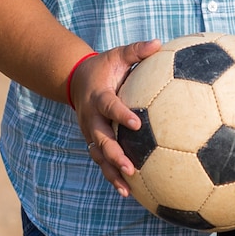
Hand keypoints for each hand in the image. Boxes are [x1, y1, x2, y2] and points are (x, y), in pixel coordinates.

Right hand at [71, 40, 163, 195]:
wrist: (75, 80)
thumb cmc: (104, 67)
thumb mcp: (117, 55)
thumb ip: (136, 51)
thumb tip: (159, 43)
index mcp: (98, 97)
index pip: (109, 106)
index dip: (121, 115)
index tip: (137, 123)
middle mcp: (92, 118)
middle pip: (101, 140)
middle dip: (115, 154)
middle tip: (131, 167)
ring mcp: (90, 133)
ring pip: (99, 156)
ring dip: (112, 173)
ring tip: (127, 190)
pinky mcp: (93, 143)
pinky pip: (102, 162)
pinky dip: (112, 177)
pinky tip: (128, 193)